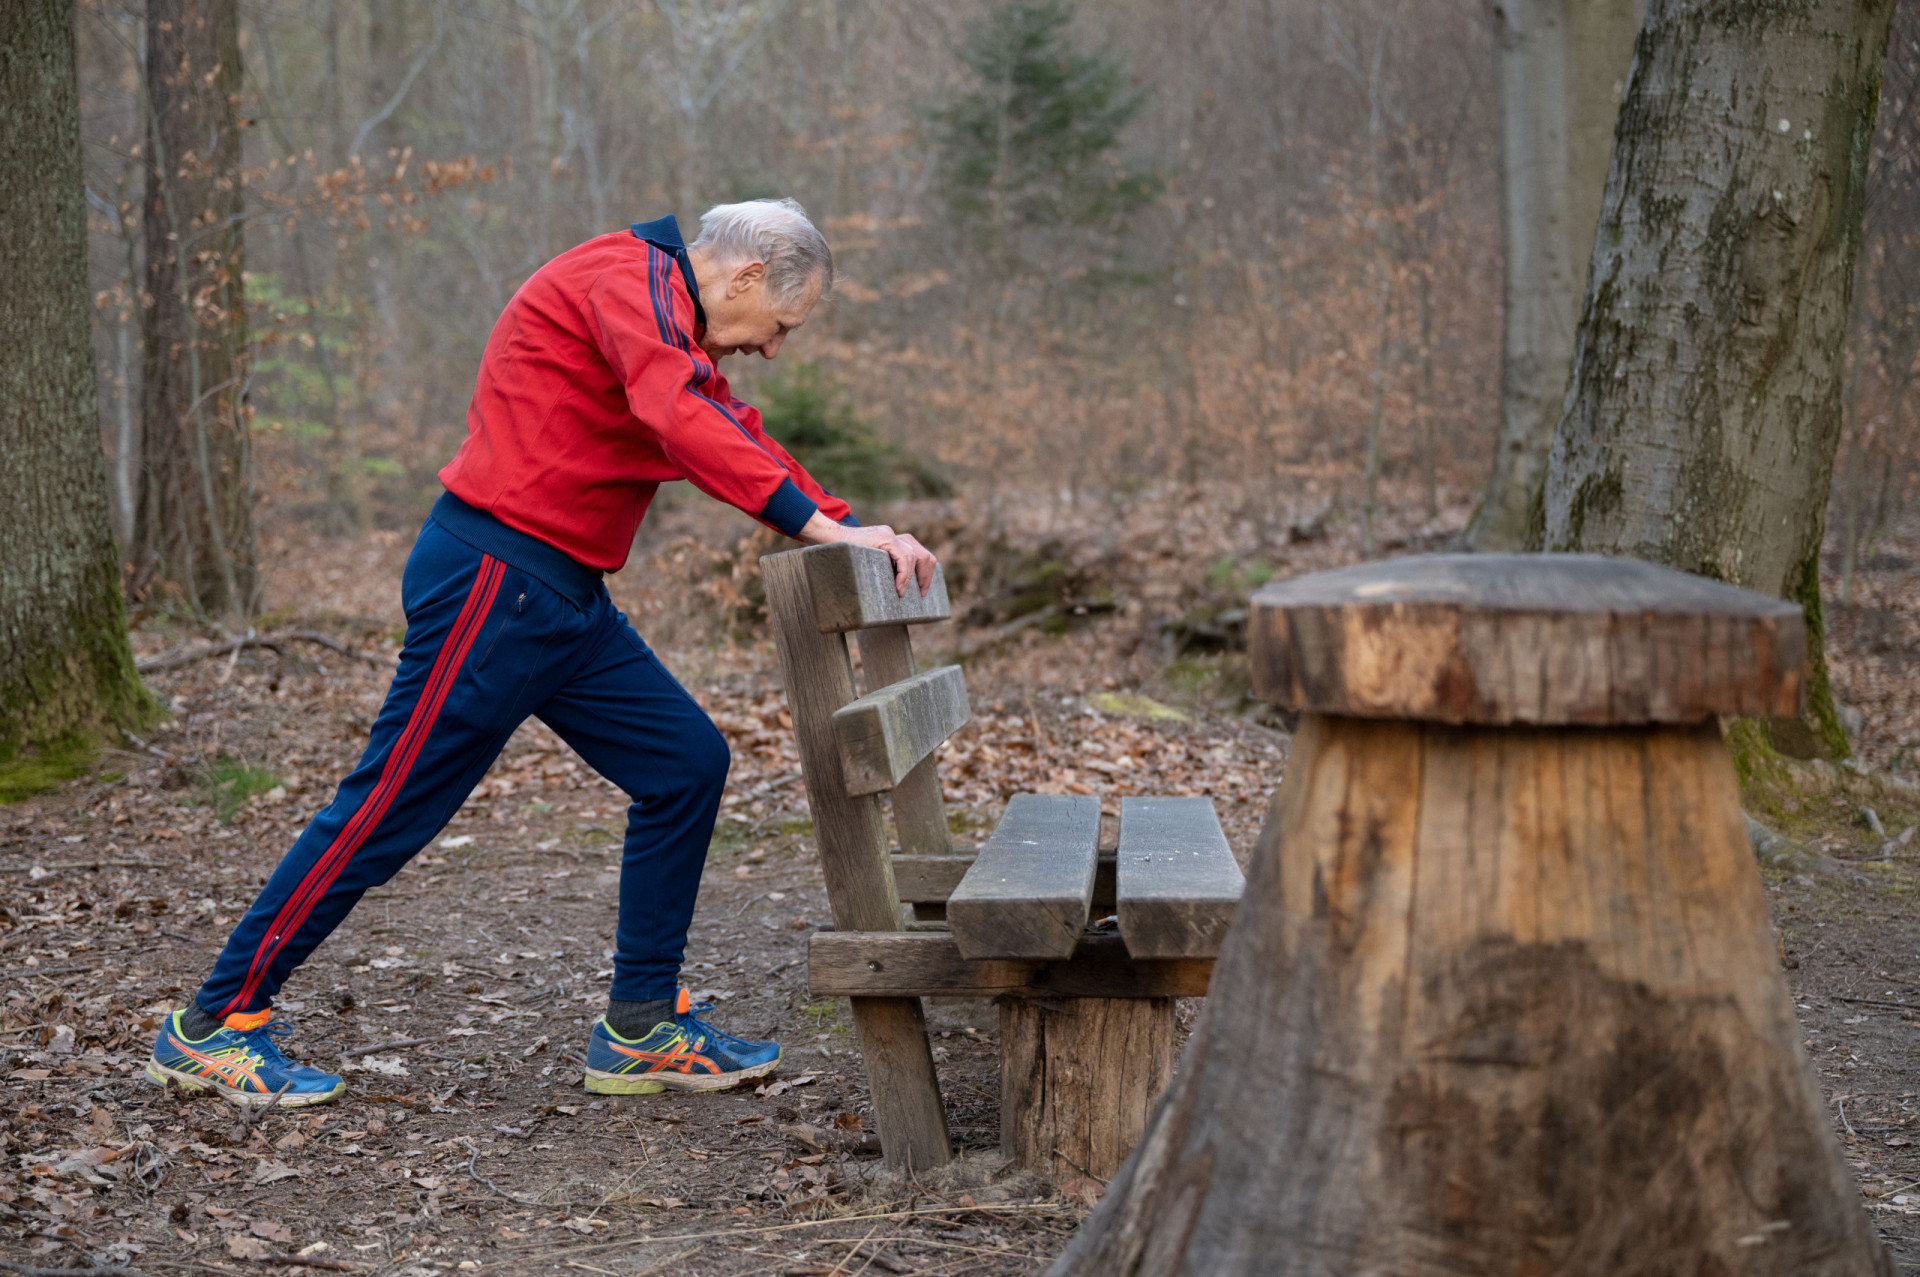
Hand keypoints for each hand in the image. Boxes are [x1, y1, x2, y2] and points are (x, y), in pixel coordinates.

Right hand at [797, 513, 938, 596]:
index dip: (926, 573)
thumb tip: (896, 590)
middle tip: (922, 594)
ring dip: (912, 579)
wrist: (828, 539)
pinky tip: (898, 587)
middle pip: (924, 555)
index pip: (920, 555)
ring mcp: (891, 535)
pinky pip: (904, 558)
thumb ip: (883, 568)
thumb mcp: (870, 563)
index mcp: (894, 541)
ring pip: (915, 557)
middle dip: (927, 576)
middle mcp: (895, 536)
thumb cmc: (844, 556)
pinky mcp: (885, 537)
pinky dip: (904, 575)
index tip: (922, 590)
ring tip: (902, 593)